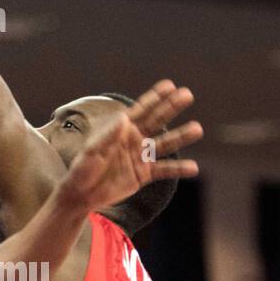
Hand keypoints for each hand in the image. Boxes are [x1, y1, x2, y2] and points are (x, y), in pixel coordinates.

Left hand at [59, 80, 202, 212]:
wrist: (82, 195)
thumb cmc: (82, 169)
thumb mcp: (92, 152)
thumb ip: (108, 136)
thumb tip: (125, 118)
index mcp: (120, 130)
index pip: (140, 110)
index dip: (154, 97)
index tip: (170, 85)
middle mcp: (133, 139)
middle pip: (156, 121)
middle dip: (171, 107)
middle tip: (187, 95)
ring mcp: (140, 156)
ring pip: (165, 144)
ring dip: (181, 136)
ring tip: (197, 128)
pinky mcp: (144, 175)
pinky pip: (164, 170)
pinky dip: (179, 169)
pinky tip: (193, 168)